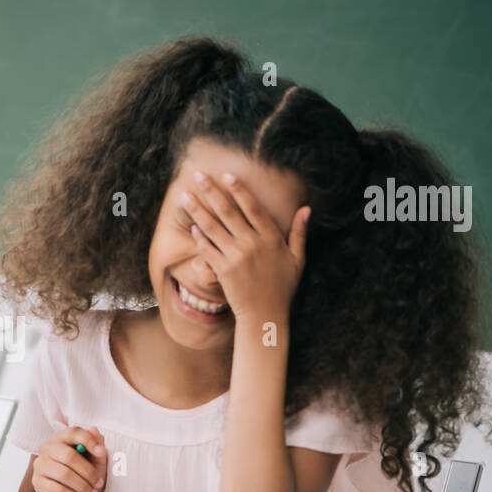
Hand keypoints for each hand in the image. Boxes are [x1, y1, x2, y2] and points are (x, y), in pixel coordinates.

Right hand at [31, 426, 107, 491]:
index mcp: (61, 438)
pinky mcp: (38, 483)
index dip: (89, 440)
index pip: (73, 433)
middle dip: (88, 472)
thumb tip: (95, 431)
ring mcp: (40, 465)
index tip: (101, 452)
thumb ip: (96, 446)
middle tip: (98, 483)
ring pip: (64, 474)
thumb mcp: (95, 461)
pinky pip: (58, 489)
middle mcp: (47, 448)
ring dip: (83, 486)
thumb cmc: (81, 476)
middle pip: (69, 456)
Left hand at [180, 170, 310, 320]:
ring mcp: (236, 257)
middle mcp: (252, 245)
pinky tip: (191, 224)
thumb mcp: (297, 259)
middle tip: (197, 176)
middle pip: (228, 212)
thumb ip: (299, 233)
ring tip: (185, 196)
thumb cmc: (283, 287)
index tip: (227, 176)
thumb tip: (306, 209)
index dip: (240, 190)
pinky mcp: (223, 270)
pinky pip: (207, 249)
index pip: (253, 208)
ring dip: (197, 210)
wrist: (265, 315)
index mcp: (271, 239)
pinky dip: (199, 236)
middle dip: (211, 192)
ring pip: (213, 228)